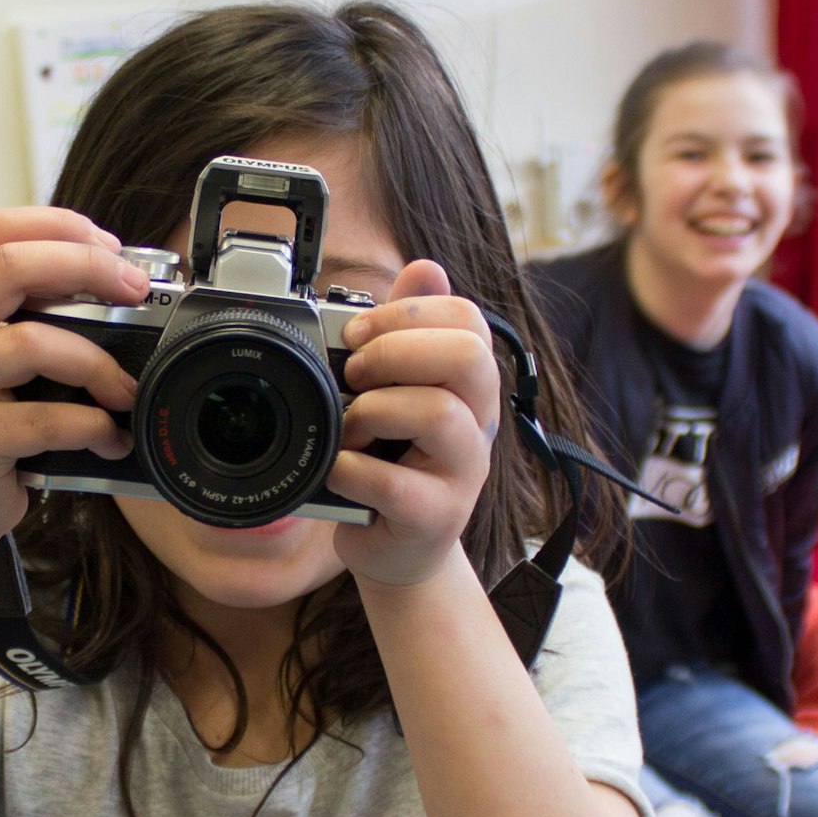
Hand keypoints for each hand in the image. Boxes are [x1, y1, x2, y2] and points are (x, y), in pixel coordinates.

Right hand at [0, 208, 149, 548]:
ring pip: (33, 343)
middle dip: (87, 267)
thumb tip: (109, 280)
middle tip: (134, 290)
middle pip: (11, 266)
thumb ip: (20, 313)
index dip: (62, 226)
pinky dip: (94, 426)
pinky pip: (47, 418)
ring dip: (98, 364)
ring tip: (125, 389)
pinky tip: (111, 437)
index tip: (112, 247)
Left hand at [328, 260, 500, 586]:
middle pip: (467, 357)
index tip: (357, 333)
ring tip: (349, 429)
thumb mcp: (400, 393)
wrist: (398, 547)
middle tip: (354, 374)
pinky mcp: (436, 517)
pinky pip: (393, 483)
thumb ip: (409, 333)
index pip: (467, 319)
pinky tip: (338, 471)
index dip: (408, 313)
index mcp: (470, 384)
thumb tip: (427, 268)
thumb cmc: (395, 464)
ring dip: (373, 412)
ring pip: (438, 415)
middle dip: (397, 352)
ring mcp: (464, 473)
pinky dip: (351, 470)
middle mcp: (479, 423)